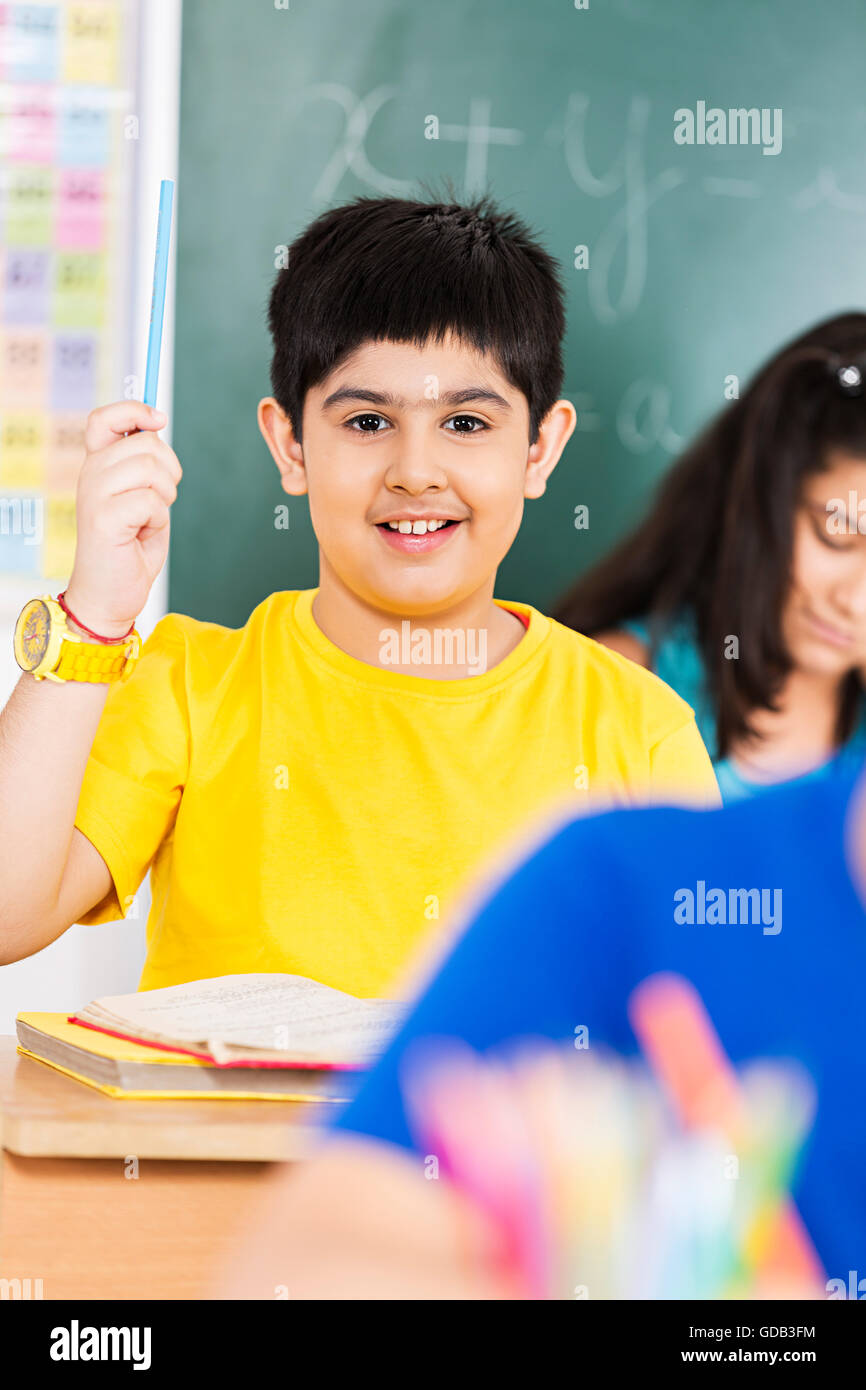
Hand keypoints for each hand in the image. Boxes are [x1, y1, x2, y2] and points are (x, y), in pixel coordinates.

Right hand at [64, 400, 181, 637]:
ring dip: (164, 498)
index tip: (158, 420)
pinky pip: (151, 502)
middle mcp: (90, 474)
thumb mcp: (142, 498)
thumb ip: (145, 465)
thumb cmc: (130, 548)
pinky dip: (157, 521)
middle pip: (146, 443)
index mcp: (97, 466)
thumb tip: (156, 424)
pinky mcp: (103, 517)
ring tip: (148, 520)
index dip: (134, 410)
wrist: (109, 596)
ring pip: (151, 468)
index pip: (104, 419)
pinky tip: (142, 535)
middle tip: (160, 501)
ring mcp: (93, 494)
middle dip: (169, 471)